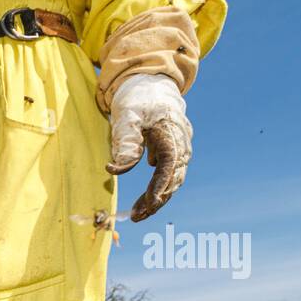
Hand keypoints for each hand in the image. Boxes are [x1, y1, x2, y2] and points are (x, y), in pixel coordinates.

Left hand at [105, 74, 192, 221]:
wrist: (150, 84)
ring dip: (158, 198)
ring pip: (174, 179)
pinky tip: (145, 201)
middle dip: (157, 199)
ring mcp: (181, 147)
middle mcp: (181, 141)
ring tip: (137, 215)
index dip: (161, 184)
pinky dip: (159, 189)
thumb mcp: (125, 115)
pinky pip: (170, 175)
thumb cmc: (136, 98)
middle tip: (135, 217)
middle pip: (174, 177)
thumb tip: (119, 169)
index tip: (150, 202)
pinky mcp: (174, 152)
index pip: (169, 163)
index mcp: (170, 131)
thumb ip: (125, 141)